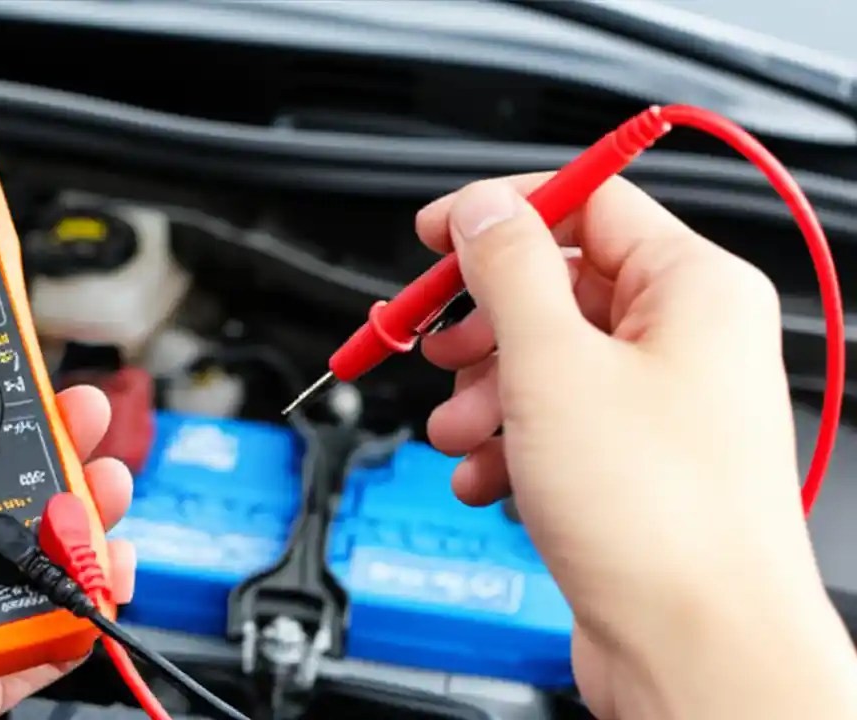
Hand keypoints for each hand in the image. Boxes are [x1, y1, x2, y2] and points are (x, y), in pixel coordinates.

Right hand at [417, 178, 856, 718]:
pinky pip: (553, 426)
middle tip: (435, 345)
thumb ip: (507, 269)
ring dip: (483, 396)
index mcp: (691, 288)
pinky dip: (507, 446)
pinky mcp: (633, 464)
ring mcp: (659, 405)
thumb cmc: (660, 517)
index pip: (587, 202)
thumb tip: (481, 209)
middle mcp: (684, 340)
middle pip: (555, 289)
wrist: (694, 647)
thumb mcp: (553, 364)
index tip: (435, 233)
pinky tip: (487, 478)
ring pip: (545, 363)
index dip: (500, 211)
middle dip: (480, 325)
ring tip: (461, 433)